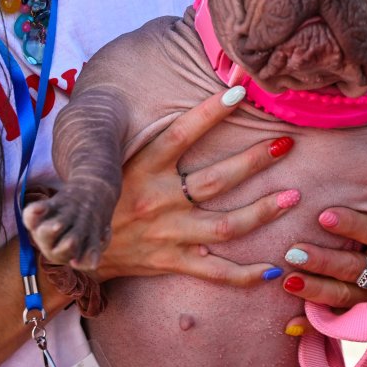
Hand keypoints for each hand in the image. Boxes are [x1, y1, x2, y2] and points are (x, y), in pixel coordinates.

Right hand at [91, 85, 298, 284]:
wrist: (72, 248)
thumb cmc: (102, 195)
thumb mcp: (115, 160)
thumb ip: (149, 138)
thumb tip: (188, 105)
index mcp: (141, 168)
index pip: (180, 134)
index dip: (210, 112)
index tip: (239, 92)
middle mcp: (157, 201)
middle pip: (216, 180)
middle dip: (254, 161)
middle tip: (286, 144)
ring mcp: (167, 234)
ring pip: (225, 226)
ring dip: (262, 212)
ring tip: (293, 196)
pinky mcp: (172, 263)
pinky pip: (215, 273)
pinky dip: (245, 275)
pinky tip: (274, 269)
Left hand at [280, 207, 366, 335]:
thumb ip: (363, 205)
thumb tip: (322, 182)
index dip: (350, 224)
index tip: (323, 216)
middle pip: (353, 266)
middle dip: (322, 261)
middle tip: (293, 252)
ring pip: (343, 295)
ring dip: (315, 289)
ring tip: (288, 281)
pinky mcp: (362, 319)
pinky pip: (336, 323)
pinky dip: (313, 324)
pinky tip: (292, 323)